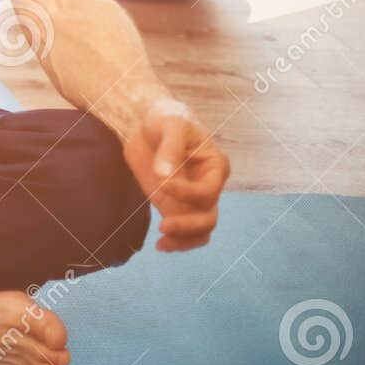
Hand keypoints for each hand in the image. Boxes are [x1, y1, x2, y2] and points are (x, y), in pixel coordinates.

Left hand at [122, 97, 230, 252]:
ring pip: (200, 230)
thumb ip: (170, 148)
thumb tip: (164, 174)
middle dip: (189, 226)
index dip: (186, 193)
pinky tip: (160, 246)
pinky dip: (176, 241)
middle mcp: (209, 186)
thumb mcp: (170, 124)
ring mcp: (192, 199)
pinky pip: (184, 230)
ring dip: (184, 240)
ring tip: (162, 243)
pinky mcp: (174, 205)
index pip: (207, 191)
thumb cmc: (166, 118)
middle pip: (209, 218)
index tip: (161, 182)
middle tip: (163, 226)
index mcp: (215, 166)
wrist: (148, 123)